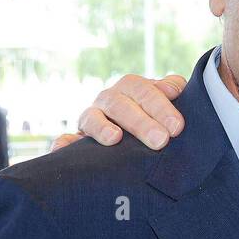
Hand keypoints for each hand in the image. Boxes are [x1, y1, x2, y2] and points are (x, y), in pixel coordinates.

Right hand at [49, 73, 187, 152]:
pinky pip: (67, 140)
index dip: (160, 107)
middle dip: (141, 123)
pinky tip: (61, 150)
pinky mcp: (78, 139)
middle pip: (120, 105)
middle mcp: (108, 100)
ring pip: (92, 118)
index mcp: (130, 88)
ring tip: (114, 139)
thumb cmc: (157, 113)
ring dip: (102, 128)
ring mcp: (91, 118)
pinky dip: (64, 143)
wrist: (137, 129)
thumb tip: (175, 89)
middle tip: (160, 141)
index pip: (143, 91)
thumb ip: (172, 89)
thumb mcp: (167, 99)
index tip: (177, 127)